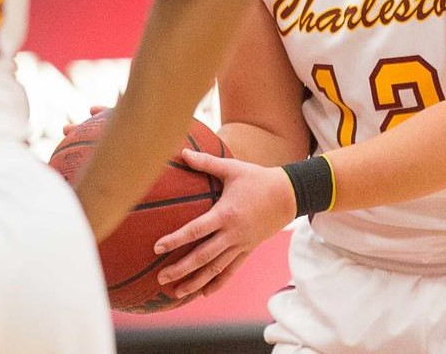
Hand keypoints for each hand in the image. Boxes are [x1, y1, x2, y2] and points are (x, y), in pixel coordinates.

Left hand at [152, 149, 293, 299]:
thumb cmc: (257, 179)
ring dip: (195, 282)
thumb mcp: (232, 168)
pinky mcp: (248, 250)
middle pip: (203, 256)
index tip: (157, 248)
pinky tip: (203, 293)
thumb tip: (183, 152)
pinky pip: (231, 270)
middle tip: (160, 278)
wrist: (288, 195)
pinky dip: (217, 283)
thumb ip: (206, 162)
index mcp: (226, 213)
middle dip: (181, 268)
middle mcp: (233, 233)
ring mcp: (241, 244)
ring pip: (216, 268)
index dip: (175, 239)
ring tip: (176, 293)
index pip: (196, 230)